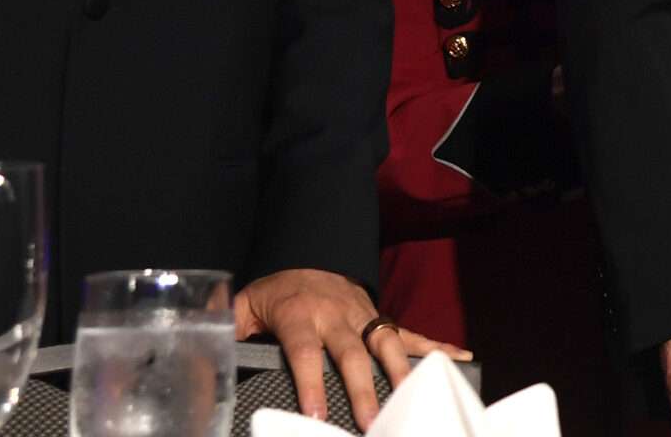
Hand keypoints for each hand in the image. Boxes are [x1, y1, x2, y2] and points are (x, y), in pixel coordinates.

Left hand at [234, 268, 467, 425]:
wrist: (308, 251)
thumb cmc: (276, 290)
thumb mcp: (245, 306)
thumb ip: (229, 331)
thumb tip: (207, 360)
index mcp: (299, 315)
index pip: (305, 352)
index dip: (310, 383)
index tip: (317, 413)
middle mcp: (335, 314)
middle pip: (351, 354)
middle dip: (363, 388)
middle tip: (372, 420)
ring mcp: (363, 314)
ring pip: (385, 344)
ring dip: (399, 373)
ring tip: (412, 400)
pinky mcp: (380, 317)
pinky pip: (410, 332)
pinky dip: (438, 345)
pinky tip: (462, 357)